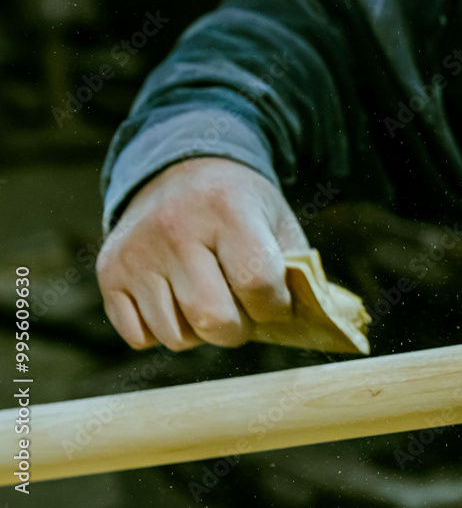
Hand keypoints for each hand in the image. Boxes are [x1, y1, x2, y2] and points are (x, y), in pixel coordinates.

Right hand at [97, 157, 309, 349]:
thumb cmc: (241, 206)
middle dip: (238, 330)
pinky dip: (163, 332)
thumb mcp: (278, 221)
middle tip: (243, 312)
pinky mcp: (110, 272)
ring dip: (200, 333)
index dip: (275, 306)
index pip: (258, 285)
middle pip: (214, 320)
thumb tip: (304, 324)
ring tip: (209, 299)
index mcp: (227, 210)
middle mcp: (175, 229)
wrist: (181, 169)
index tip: (275, 301)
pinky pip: (140, 337)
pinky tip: (176, 300)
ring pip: (176, 336)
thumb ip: (295, 270)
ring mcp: (136, 252)